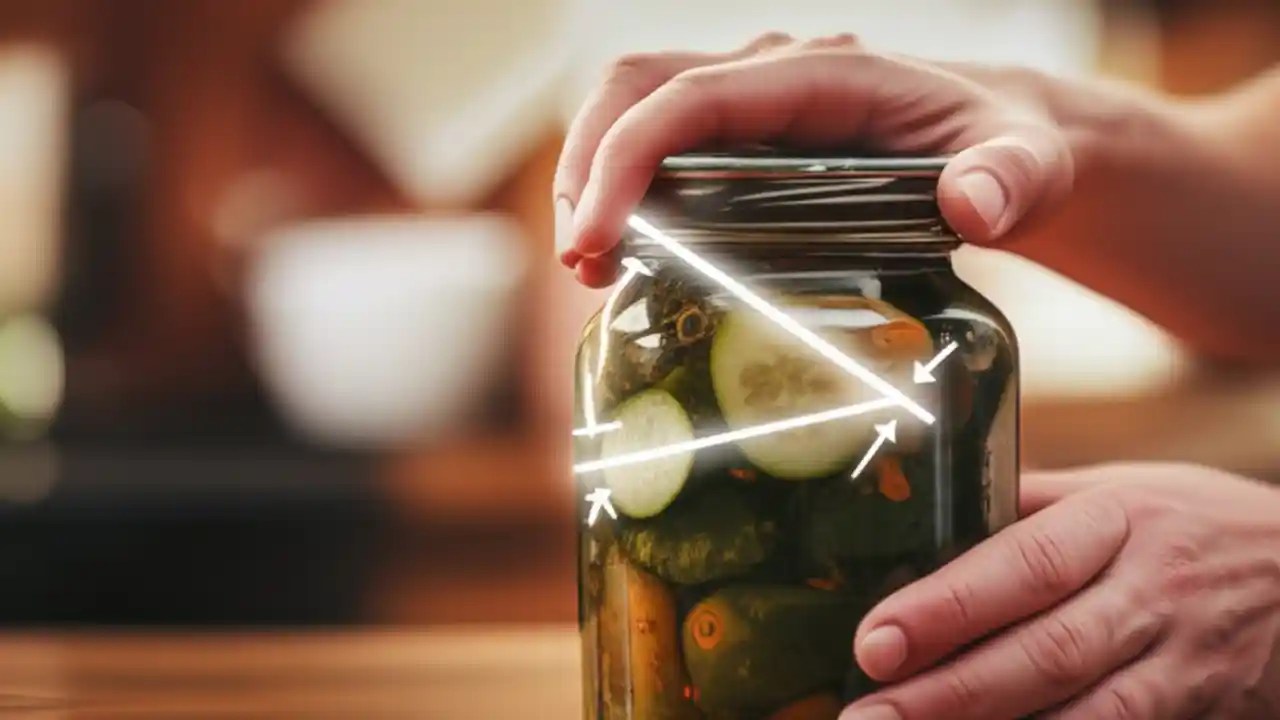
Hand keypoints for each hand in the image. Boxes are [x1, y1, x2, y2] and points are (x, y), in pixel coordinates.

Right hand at [553, 32, 1074, 286]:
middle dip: (586, 166)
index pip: (692, 98)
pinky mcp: (740, 138)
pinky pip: (659, 144)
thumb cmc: (1007, 147)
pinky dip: (624, 193)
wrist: (1001, 141)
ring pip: (634, 110)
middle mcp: (770, 76)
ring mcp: (749, 104)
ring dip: (592, 179)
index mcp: (820, 75)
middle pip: (637, 88)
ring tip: (590, 267)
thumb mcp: (1027, 164)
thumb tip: (970, 205)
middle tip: (580, 259)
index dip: (626, 158)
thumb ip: (1010, 179)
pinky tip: (626, 258)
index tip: (597, 237)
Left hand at [840, 464, 1279, 719]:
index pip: (1024, 564)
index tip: (876, 640)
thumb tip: (932, 512)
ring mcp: (1186, 664)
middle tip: (869, 717)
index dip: (948, 606)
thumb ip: (1031, 506)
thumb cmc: (1190, 523)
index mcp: (1118, 521)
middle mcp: (1152, 594)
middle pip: (1047, 652)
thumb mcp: (1120, 490)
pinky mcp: (1206, 713)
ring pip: (1091, 716)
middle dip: (951, 693)